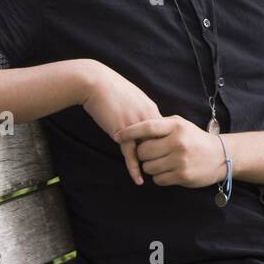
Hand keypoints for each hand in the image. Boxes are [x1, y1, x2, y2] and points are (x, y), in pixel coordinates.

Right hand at [79, 61, 161, 181]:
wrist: (95, 83)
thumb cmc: (110, 89)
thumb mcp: (131, 98)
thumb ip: (139, 111)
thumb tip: (141, 122)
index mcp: (151, 109)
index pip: (163, 132)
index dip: (165, 145)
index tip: (168, 157)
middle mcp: (148, 118)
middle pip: (160, 143)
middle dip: (163, 157)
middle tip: (166, 171)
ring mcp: (137, 125)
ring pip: (148, 150)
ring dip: (151, 164)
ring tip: (156, 177)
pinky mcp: (123, 132)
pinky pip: (131, 155)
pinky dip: (135, 168)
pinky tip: (139, 180)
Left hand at [114, 115, 225, 188]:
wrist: (221, 156)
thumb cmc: (195, 138)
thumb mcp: (180, 125)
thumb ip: (160, 125)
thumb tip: (134, 129)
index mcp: (176, 126)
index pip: (147, 127)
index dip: (129, 131)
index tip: (117, 134)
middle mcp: (178, 142)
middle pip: (143, 151)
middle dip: (142, 153)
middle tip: (150, 153)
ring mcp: (180, 160)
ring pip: (148, 167)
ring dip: (151, 166)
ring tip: (162, 162)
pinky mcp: (182, 176)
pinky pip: (158, 179)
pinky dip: (159, 177)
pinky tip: (169, 170)